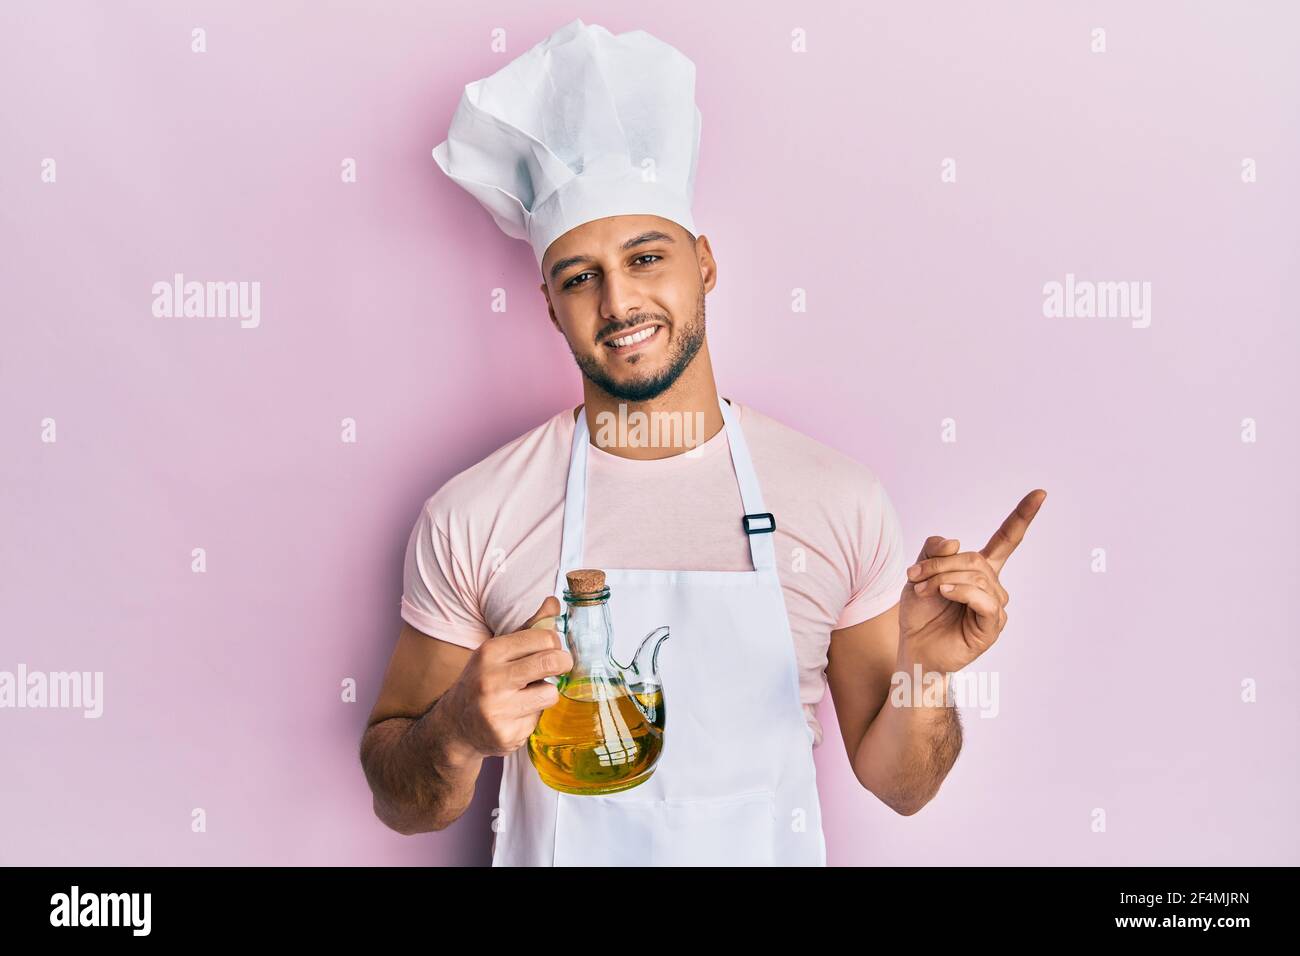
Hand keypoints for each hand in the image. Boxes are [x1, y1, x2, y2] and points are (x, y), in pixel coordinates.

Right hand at [436, 596, 571, 757]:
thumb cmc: (482, 681)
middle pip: (550, 662)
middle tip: (561, 666)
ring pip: (550, 693)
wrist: (453, 726)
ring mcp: (498, 710)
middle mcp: (491, 680)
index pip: (544, 637)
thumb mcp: (497, 652)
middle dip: (564, 663)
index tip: (551, 649)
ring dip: (546, 693)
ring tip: (529, 694)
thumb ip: (528, 629)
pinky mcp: (506, 735)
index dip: (554, 643)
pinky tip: (514, 716)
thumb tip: (554, 602)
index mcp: (490, 652)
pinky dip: (532, 717)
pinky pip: (538, 719)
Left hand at [898, 489, 1045, 673]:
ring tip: (922, 590)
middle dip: (940, 563)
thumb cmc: (920, 612)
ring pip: (977, 577)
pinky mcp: (992, 627)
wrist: (914, 648)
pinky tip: (946, 592)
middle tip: (914, 575)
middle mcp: (992, 586)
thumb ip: (933, 551)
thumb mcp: (918, 572)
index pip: (1007, 539)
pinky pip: (985, 600)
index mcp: (979, 570)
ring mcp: (995, 607)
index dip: (1022, 516)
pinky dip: (963, 591)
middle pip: (974, 558)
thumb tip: (955, 541)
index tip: (1040, 493)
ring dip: (944, 578)